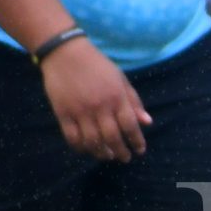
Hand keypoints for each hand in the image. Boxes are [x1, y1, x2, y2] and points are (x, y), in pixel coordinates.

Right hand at [39, 38, 150, 160]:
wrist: (65, 52)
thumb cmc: (97, 65)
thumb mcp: (120, 78)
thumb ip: (133, 101)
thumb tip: (147, 122)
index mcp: (116, 96)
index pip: (130, 125)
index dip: (137, 141)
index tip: (140, 150)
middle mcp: (100, 106)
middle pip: (113, 138)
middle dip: (121, 152)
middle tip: (124, 158)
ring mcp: (80, 111)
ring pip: (93, 142)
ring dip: (102, 153)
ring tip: (107, 155)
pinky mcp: (63, 114)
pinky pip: (73, 138)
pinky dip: (81, 148)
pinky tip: (87, 149)